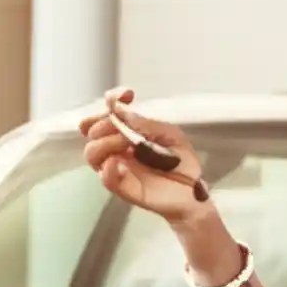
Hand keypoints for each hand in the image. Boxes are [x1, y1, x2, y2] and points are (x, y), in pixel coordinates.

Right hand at [80, 87, 209, 222]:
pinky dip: (109, 168)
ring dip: (106, 142)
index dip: (110, 102)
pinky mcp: (122, 188)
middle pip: (91, 131)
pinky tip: (120, 162)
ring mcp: (117, 168)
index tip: (128, 95)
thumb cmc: (183, 163)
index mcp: (126, 134)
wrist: (194, 192)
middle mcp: (116, 149)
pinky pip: (105, 177)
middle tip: (127, 131)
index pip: (104, 115)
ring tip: (128, 144)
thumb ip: (146, 124)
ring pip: (91, 153)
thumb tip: (120, 109)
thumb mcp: (171, 136)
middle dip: (105, 124)